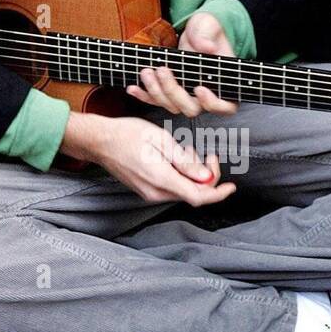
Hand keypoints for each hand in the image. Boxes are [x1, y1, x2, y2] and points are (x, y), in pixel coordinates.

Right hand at [81, 115, 236, 206]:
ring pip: (184, 190)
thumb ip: (185, 161)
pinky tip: (175, 158)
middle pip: (193, 194)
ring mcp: (150, 194)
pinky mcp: (147, 190)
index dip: (218, 193)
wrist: (99, 141)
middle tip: (207, 154)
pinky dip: (181, 175)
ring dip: (193, 174)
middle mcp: (156, 192)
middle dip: (207, 176)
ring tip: (186, 150)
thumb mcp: (160, 140)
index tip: (231, 186)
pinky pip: (172, 188)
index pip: (198, 196)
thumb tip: (205, 176)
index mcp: (161, 179)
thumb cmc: (126, 135)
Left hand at [125, 12, 238, 116]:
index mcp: (222, 82)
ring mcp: (186, 95)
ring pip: (171, 106)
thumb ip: (207, 35)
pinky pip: (157, 100)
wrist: (194, 32)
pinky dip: (144, 95)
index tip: (199, 88)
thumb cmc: (206, 30)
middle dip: (173, 91)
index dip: (212, 103)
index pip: (225, 106)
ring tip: (146, 71)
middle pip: (191, 108)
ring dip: (156, 92)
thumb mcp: (209, 25)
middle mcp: (204, 95)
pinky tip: (133, 87)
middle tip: (162, 69)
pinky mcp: (169, 91)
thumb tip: (208, 47)